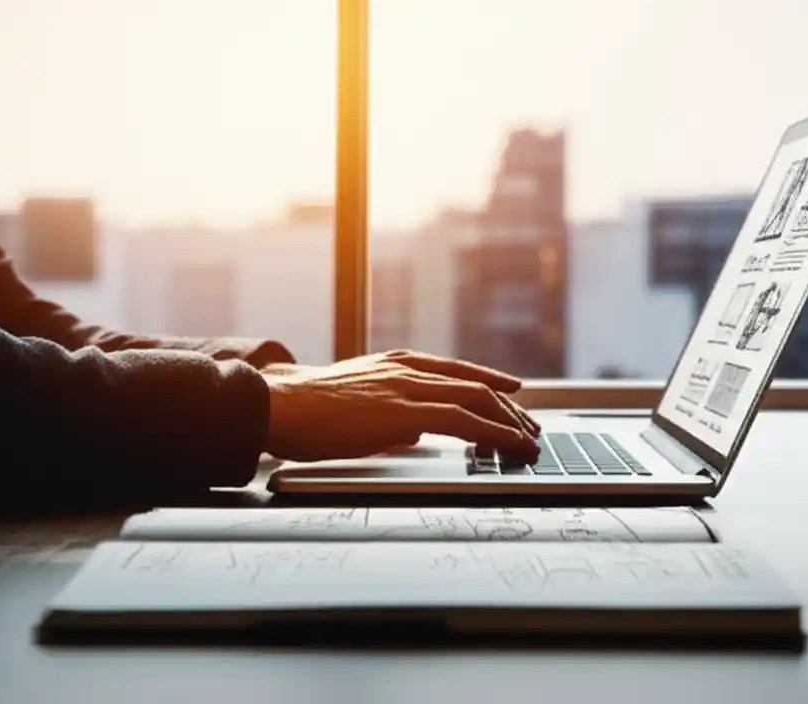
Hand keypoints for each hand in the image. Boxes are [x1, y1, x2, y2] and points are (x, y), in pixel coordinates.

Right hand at [261, 350, 539, 461]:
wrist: (277, 405)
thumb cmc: (306, 412)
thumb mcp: (356, 404)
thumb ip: (389, 414)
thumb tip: (412, 433)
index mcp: (394, 364)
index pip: (454, 371)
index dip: (488, 382)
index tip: (511, 393)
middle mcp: (407, 369)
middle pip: (474, 385)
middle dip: (508, 408)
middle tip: (530, 428)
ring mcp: (407, 387)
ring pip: (476, 400)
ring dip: (510, 422)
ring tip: (529, 442)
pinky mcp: (404, 411)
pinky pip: (463, 420)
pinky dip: (493, 432)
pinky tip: (509, 444)